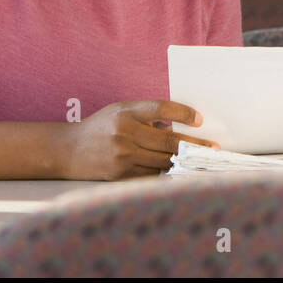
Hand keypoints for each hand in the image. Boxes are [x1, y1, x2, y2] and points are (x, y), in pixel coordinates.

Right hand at [54, 100, 218, 179]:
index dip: (183, 112)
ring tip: (203, 161)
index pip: (160, 108)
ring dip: (185, 161)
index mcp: (125, 112)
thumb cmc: (101, 127)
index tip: (199, 119)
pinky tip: (179, 171)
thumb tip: (179, 125)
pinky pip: (151, 174)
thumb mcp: (120, 111)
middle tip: (213, 148)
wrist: (68, 150)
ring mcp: (122, 156)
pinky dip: (166, 172)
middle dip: (194, 144)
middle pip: (168, 140)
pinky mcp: (120, 174)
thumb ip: (147, 115)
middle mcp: (124, 133)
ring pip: (163, 160)